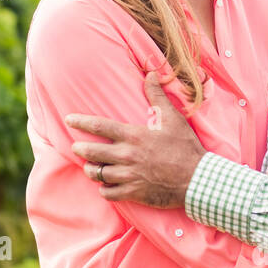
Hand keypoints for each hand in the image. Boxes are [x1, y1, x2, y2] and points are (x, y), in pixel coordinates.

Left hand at [65, 73, 205, 207]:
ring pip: (97, 174)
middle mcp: (127, 156)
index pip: (99, 126)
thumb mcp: (174, 118)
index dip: (80, 122)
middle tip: (77, 147)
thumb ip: (157, 96)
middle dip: (80, 149)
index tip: (69, 119)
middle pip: (91, 152)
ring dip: (91, 170)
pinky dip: (104, 189)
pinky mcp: (134, 193)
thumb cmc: (186, 147)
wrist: (197, 179)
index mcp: (133, 136)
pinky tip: (106, 186)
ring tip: (91, 167)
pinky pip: (108, 193)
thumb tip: (151, 74)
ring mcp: (129, 176)